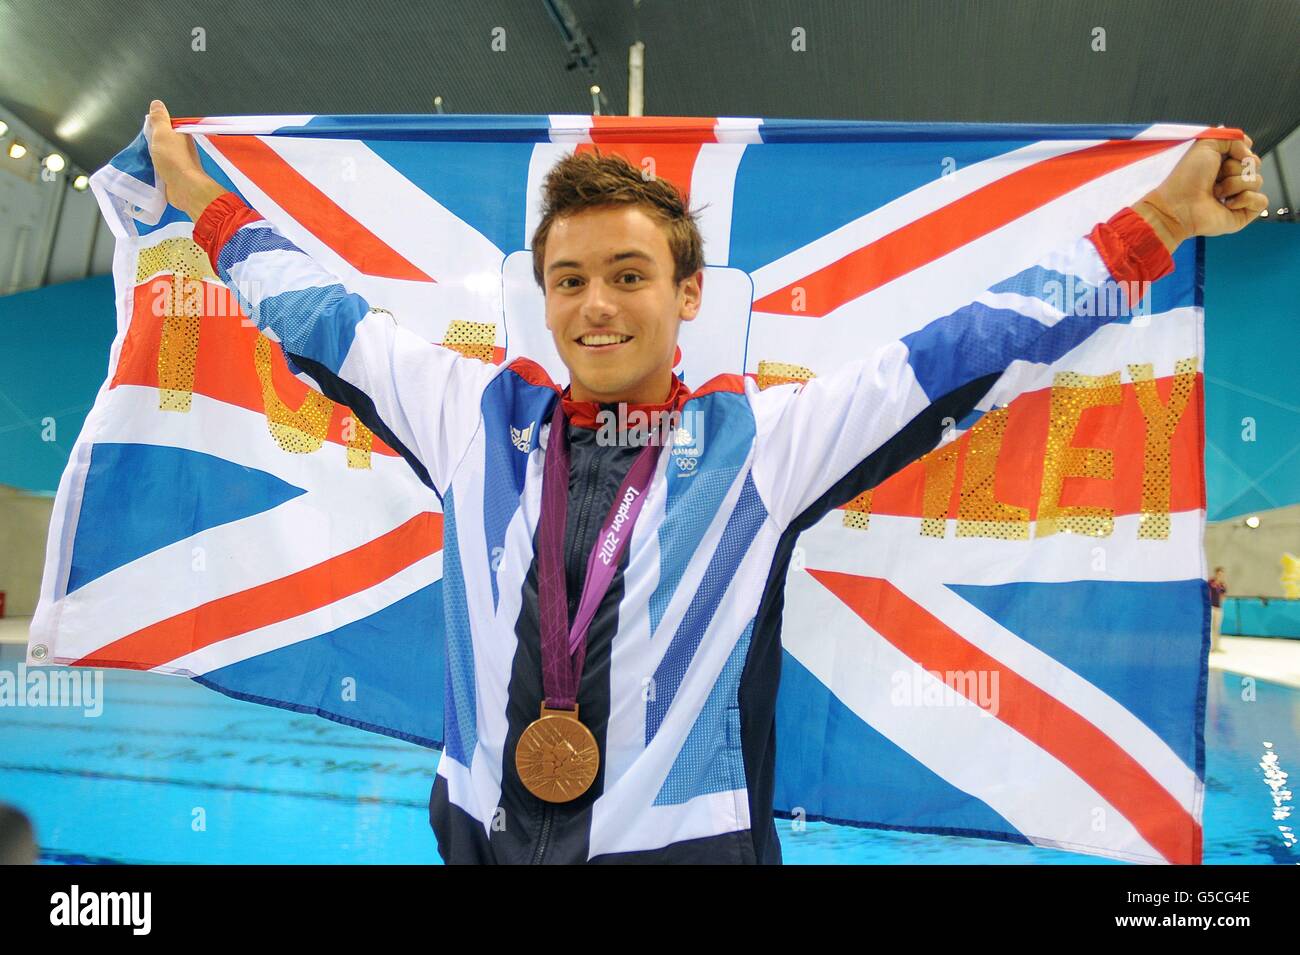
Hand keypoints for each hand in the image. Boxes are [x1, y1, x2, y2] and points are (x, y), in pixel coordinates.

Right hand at [146, 100, 226, 219]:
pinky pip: (161, 169)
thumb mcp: (162, 133)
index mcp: (182, 135)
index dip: (153, 129)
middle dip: (151, 145)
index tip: (146, 134)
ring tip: (145, 160)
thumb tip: (157, 103)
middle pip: (162, 142)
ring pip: (161, 156)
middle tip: (144, 148)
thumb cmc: (174, 159)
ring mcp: (179, 163)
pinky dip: (155, 170)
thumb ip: (159, 118)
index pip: (165, 127)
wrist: (184, 188)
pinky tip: (149, 171)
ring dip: (152, 158)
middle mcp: (183, 148)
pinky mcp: (175, 176)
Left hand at [1133, 132, 1268, 251]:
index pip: (1249, 152)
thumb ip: (1231, 137)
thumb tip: (1248, 148)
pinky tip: (1227, 204)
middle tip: (1215, 177)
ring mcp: (1239, 197)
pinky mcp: (1243, 213)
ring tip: (1216, 193)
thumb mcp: (1206, 144)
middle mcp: (1232, 180)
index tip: (1224, 156)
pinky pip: (1262, 200)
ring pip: (1257, 181)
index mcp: (1224, 165)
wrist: (1178, 205)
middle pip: (1255, 165)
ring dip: (1234, 184)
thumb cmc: (1187, 177)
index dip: (1241, 152)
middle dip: (1235, 167)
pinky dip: (1245, 199)